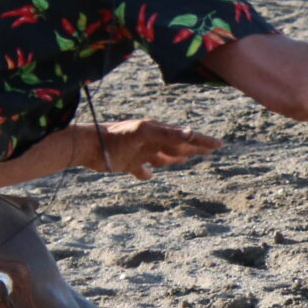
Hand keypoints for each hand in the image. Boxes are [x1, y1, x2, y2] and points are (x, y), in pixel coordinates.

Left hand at [83, 118, 220, 179]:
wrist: (88, 145)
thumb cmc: (116, 138)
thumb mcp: (143, 133)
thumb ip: (167, 133)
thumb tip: (191, 133)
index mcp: (158, 131)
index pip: (186, 136)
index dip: (203, 141)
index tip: (219, 144)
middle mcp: (152, 141)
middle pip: (178, 146)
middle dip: (194, 147)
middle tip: (211, 150)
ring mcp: (140, 152)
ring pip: (163, 157)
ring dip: (174, 158)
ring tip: (184, 159)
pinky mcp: (127, 164)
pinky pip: (141, 170)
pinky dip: (146, 174)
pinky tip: (147, 176)